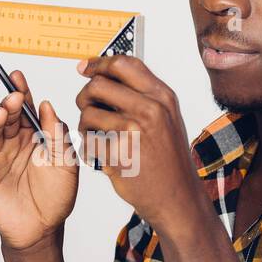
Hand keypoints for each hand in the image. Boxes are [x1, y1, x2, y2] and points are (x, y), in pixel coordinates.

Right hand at [0, 69, 79, 251]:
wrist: (43, 229)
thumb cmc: (56, 196)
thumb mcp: (66, 164)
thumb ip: (57, 135)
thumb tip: (47, 106)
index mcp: (33, 135)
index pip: (25, 108)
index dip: (21, 91)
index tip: (18, 77)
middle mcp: (13, 142)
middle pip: (6, 115)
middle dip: (8, 104)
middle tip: (14, 98)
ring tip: (0, 115)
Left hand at [74, 56, 205, 233]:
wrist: (177, 197)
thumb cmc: (169, 160)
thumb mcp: (166, 117)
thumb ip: (142, 94)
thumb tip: (105, 72)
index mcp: (162, 96)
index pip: (123, 64)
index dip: (98, 64)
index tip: (84, 69)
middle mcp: (151, 109)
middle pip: (98, 85)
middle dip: (85, 96)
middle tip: (88, 109)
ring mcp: (135, 131)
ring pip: (87, 114)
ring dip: (84, 127)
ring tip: (97, 139)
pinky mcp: (120, 154)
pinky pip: (87, 142)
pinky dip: (88, 150)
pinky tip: (101, 157)